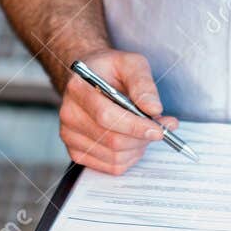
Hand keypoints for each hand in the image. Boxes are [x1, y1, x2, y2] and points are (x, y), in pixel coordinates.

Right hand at [57, 49, 177, 174]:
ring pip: (115, 156)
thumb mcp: (130, 63)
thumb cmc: (110, 70)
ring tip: (143, 129)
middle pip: (112, 139)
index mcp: (78, 88)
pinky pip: (112, 167)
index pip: (106, 116)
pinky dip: (130, 157)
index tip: (159, 130)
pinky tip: (132, 140)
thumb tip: (154, 109)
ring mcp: (70, 135)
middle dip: (142, 137)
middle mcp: (69, 113)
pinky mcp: (77, 152)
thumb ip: (143, 83)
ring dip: (138, 147)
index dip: (135, 126)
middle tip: (161, 128)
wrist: (90, 79)